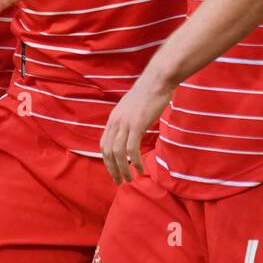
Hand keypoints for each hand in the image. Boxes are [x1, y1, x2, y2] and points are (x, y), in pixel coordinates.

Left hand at [100, 69, 173, 183]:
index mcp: (113, 118)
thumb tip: (131, 133)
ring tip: (129, 179)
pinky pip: (132, 148)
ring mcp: (125, 122)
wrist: (158, 80)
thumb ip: (129, 120)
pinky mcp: (137, 124)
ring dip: (123, 169)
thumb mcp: (133, 108)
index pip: (104, 144)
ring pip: (118, 153)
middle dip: (112, 169)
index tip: (114, 171)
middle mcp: (116, 121)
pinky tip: (140, 168)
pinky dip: (134, 160)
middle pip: (108, 151)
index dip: (107, 160)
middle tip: (119, 182)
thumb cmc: (149, 93)